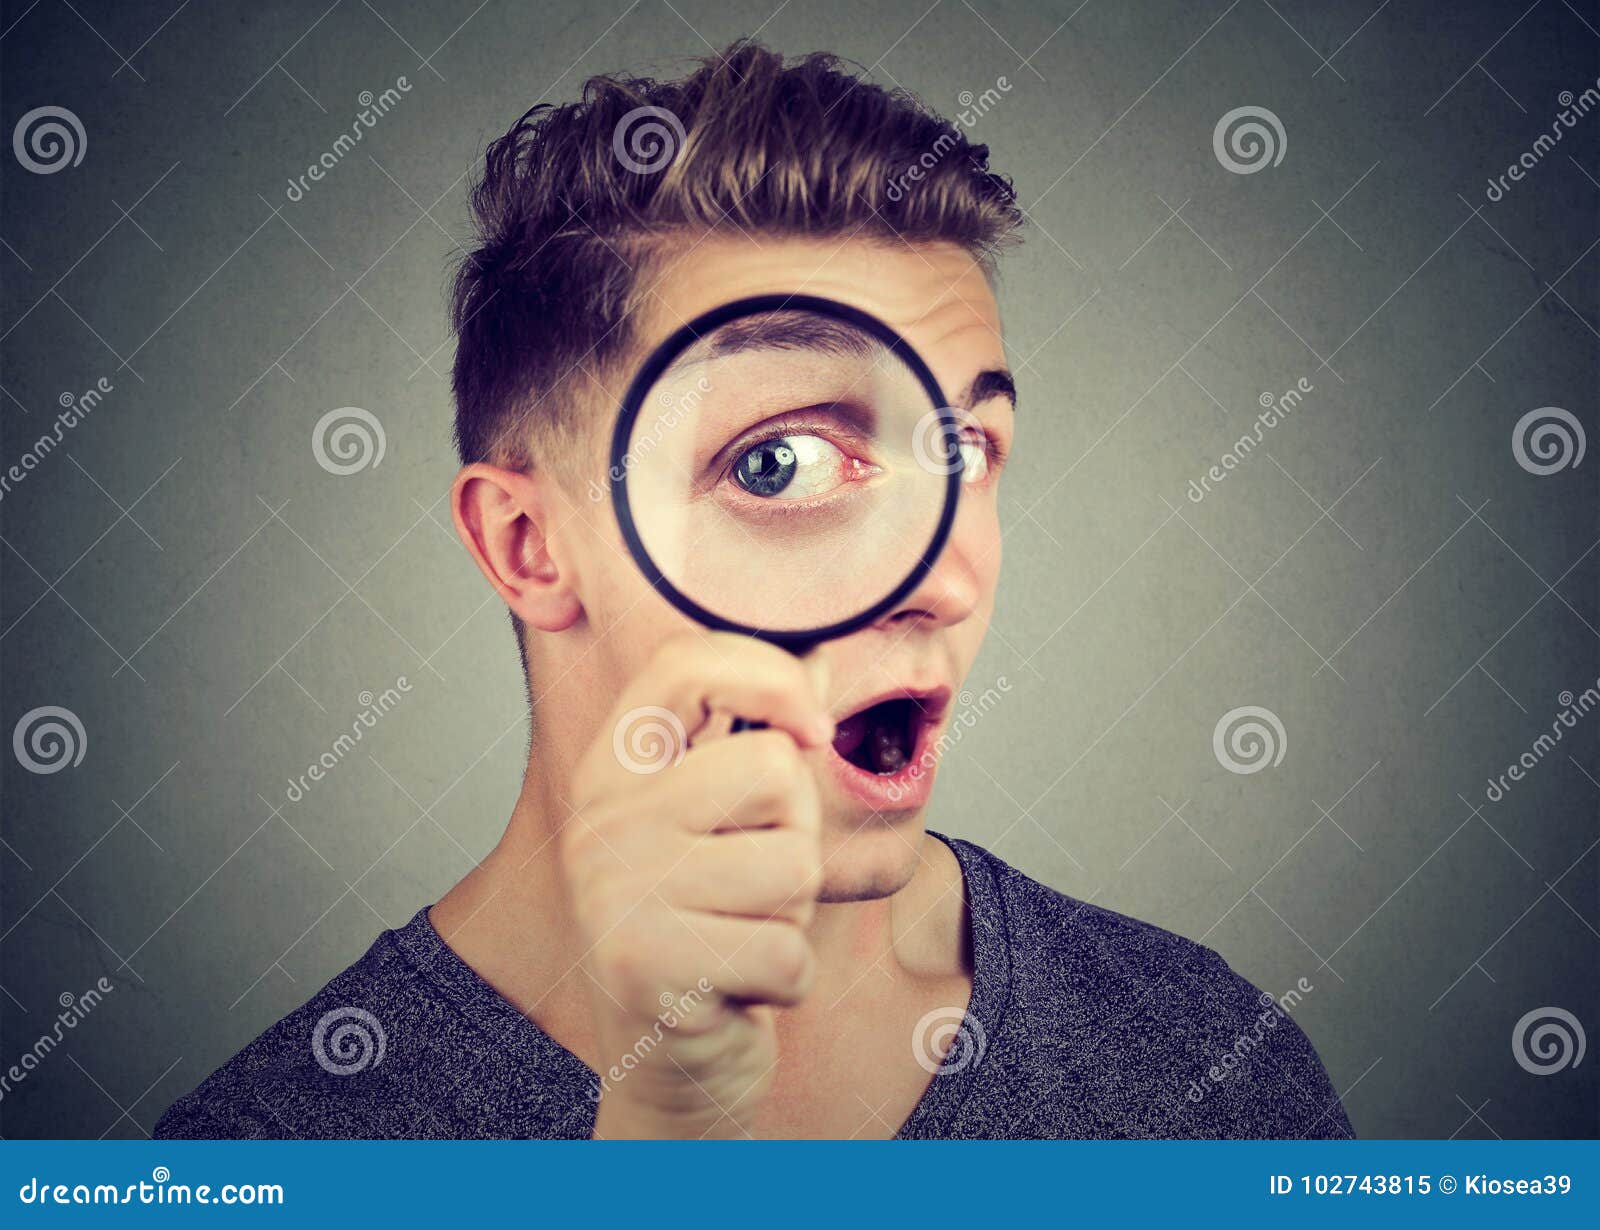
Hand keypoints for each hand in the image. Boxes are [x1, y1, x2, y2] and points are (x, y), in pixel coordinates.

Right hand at [563, 632, 831, 1138]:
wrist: (669, 1066)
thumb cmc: (710, 926)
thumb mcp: (727, 823)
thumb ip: (764, 736)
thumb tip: (825, 652)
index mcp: (617, 765)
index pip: (686, 662)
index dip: (769, 673)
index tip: (814, 725)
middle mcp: (603, 818)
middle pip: (773, 769)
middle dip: (798, 834)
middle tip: (755, 883)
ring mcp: (615, 892)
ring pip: (793, 865)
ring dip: (793, 914)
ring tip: (742, 932)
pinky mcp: (643, 967)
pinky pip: (787, 953)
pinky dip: (788, 980)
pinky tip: (739, 987)